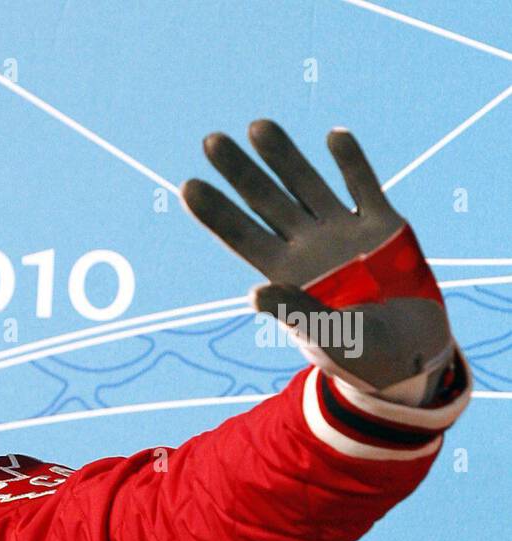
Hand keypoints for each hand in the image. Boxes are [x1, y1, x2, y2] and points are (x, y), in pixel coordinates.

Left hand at [182, 120, 456, 400]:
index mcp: (286, 276)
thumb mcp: (326, 338)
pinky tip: (334, 136)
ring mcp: (343, 233)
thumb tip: (252, 293)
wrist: (411, 356)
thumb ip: (293, 312)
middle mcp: (308, 247)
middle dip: (239, 171)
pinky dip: (352, 162)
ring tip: (256, 125)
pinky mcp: (383, 227)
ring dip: (284, 156)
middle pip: (265, 201)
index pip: (241, 237)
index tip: (186, 186)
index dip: (215, 213)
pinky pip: (364, 187)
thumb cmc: (360, 356)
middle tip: (211, 140)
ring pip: (307, 185)